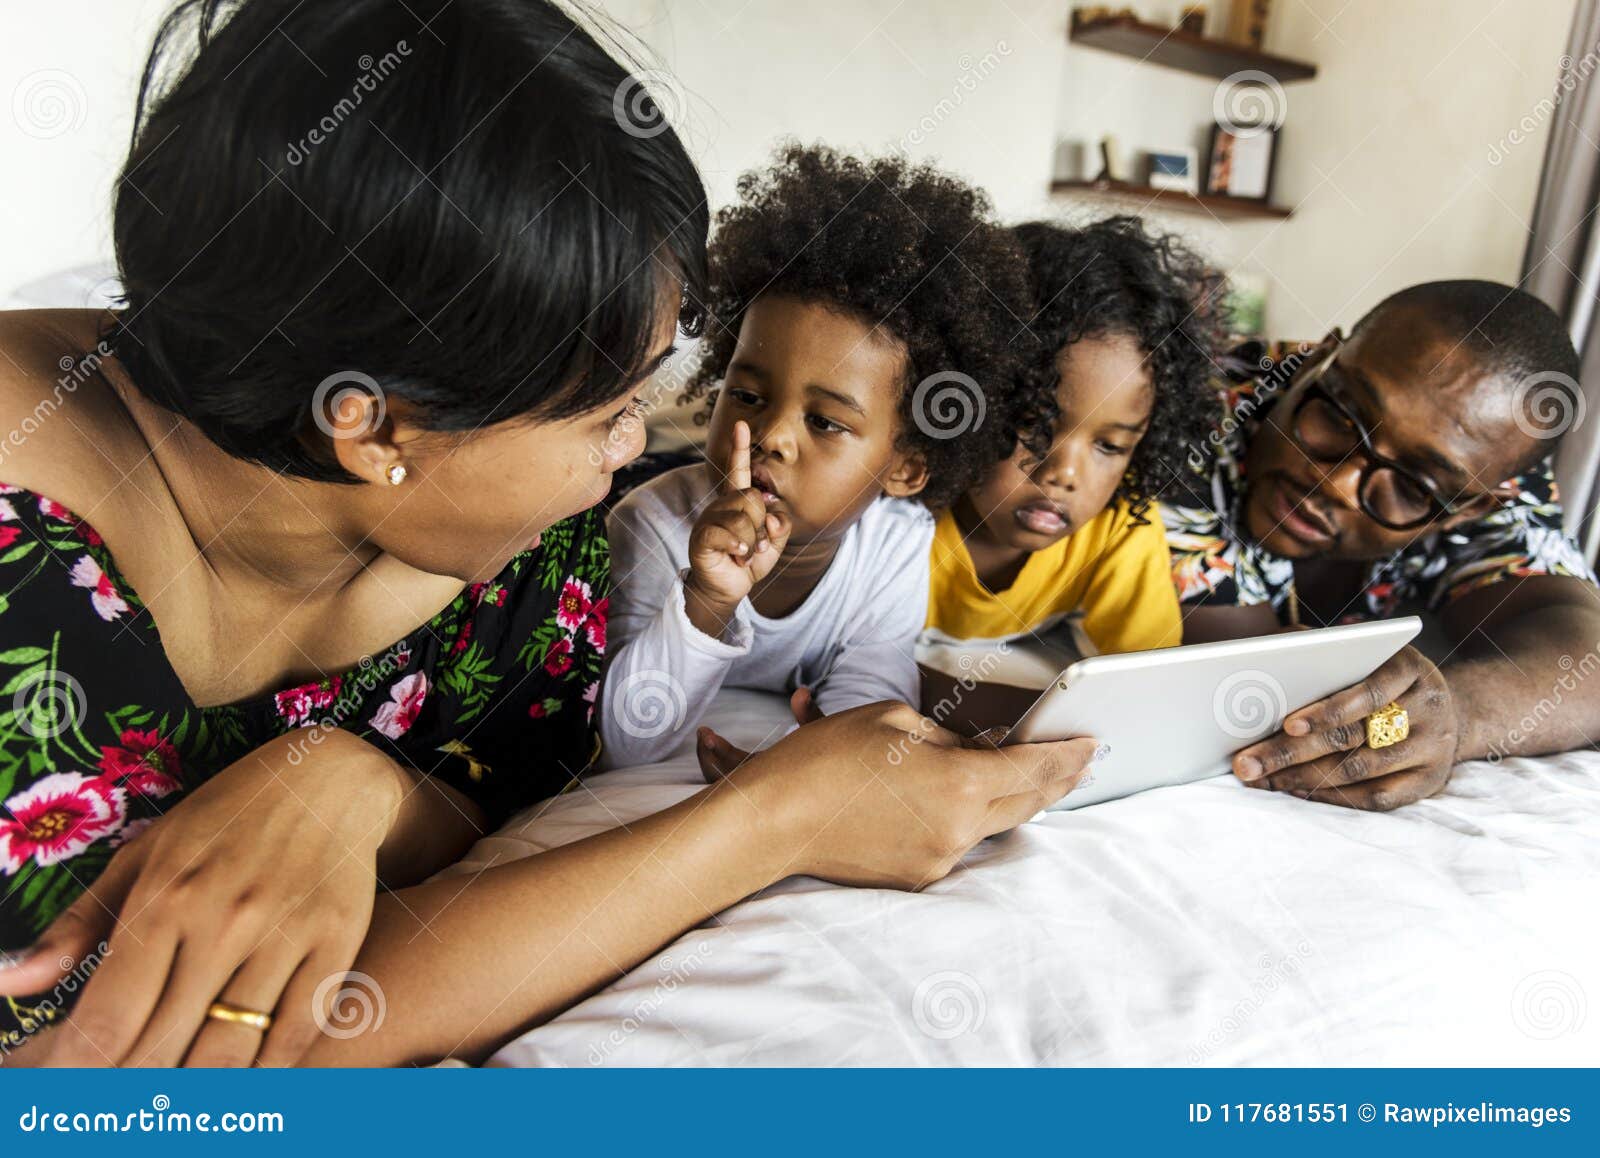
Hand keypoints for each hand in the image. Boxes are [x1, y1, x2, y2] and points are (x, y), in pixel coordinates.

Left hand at [0, 730, 405, 1066]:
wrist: (330, 780)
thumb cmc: (224, 819)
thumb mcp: (145, 854)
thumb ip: (79, 925)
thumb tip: (13, 985)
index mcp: (166, 895)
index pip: (109, 1017)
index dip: (76, 1072)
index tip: (65, 1090)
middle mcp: (225, 919)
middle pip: (162, 1046)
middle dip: (128, 1091)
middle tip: (115, 1103)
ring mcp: (286, 935)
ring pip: (228, 1053)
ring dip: (193, 1093)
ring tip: (173, 1098)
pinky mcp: (335, 944)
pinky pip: (292, 1036)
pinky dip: (260, 1073)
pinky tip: (238, 1076)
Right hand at [685, 420, 789, 636]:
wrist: (727, 588)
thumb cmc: (748, 561)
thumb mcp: (774, 542)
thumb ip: (781, 525)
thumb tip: (773, 516)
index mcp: (737, 502)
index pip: (740, 471)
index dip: (740, 449)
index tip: (741, 425)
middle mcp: (721, 505)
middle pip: (752, 497)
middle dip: (762, 525)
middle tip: (754, 544)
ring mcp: (709, 519)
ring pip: (744, 518)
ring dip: (753, 543)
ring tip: (744, 554)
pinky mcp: (702, 537)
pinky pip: (729, 533)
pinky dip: (740, 547)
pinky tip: (738, 555)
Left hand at [696, 687, 827, 781]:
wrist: (837, 780)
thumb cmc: (828, 753)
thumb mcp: (819, 732)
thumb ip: (809, 713)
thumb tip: (802, 691)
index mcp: (773, 776)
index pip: (738, 770)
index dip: (720, 753)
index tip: (708, 734)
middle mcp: (762, 787)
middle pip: (723, 782)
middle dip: (708, 757)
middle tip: (703, 733)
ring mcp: (755, 790)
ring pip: (721, 785)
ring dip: (709, 761)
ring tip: (705, 736)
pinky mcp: (753, 787)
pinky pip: (725, 783)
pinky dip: (716, 765)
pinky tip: (711, 744)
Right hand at [727, 699, 1099, 889]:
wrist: (772, 823)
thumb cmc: (824, 761)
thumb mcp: (892, 722)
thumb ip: (948, 737)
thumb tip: (976, 751)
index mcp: (960, 784)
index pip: (1033, 768)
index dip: (1067, 754)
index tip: (1092, 742)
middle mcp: (959, 830)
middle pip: (1026, 803)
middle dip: (1057, 779)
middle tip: (1082, 760)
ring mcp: (939, 860)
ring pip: (992, 824)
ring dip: (1011, 798)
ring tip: (1022, 773)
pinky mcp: (916, 877)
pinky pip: (955, 841)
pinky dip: (966, 818)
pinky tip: (959, 798)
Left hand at [1231, 645, 1458, 810]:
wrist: (1449, 709)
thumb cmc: (1381, 676)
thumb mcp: (1364, 653)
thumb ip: (1320, 647)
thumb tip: (1266, 652)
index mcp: (1408, 668)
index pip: (1368, 692)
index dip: (1327, 711)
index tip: (1287, 725)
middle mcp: (1427, 707)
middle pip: (1353, 735)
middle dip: (1291, 752)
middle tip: (1246, 765)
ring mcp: (1434, 748)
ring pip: (1361, 770)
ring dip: (1305, 778)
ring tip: (1263, 778)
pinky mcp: (1431, 781)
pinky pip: (1378, 798)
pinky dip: (1334, 797)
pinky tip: (1298, 791)